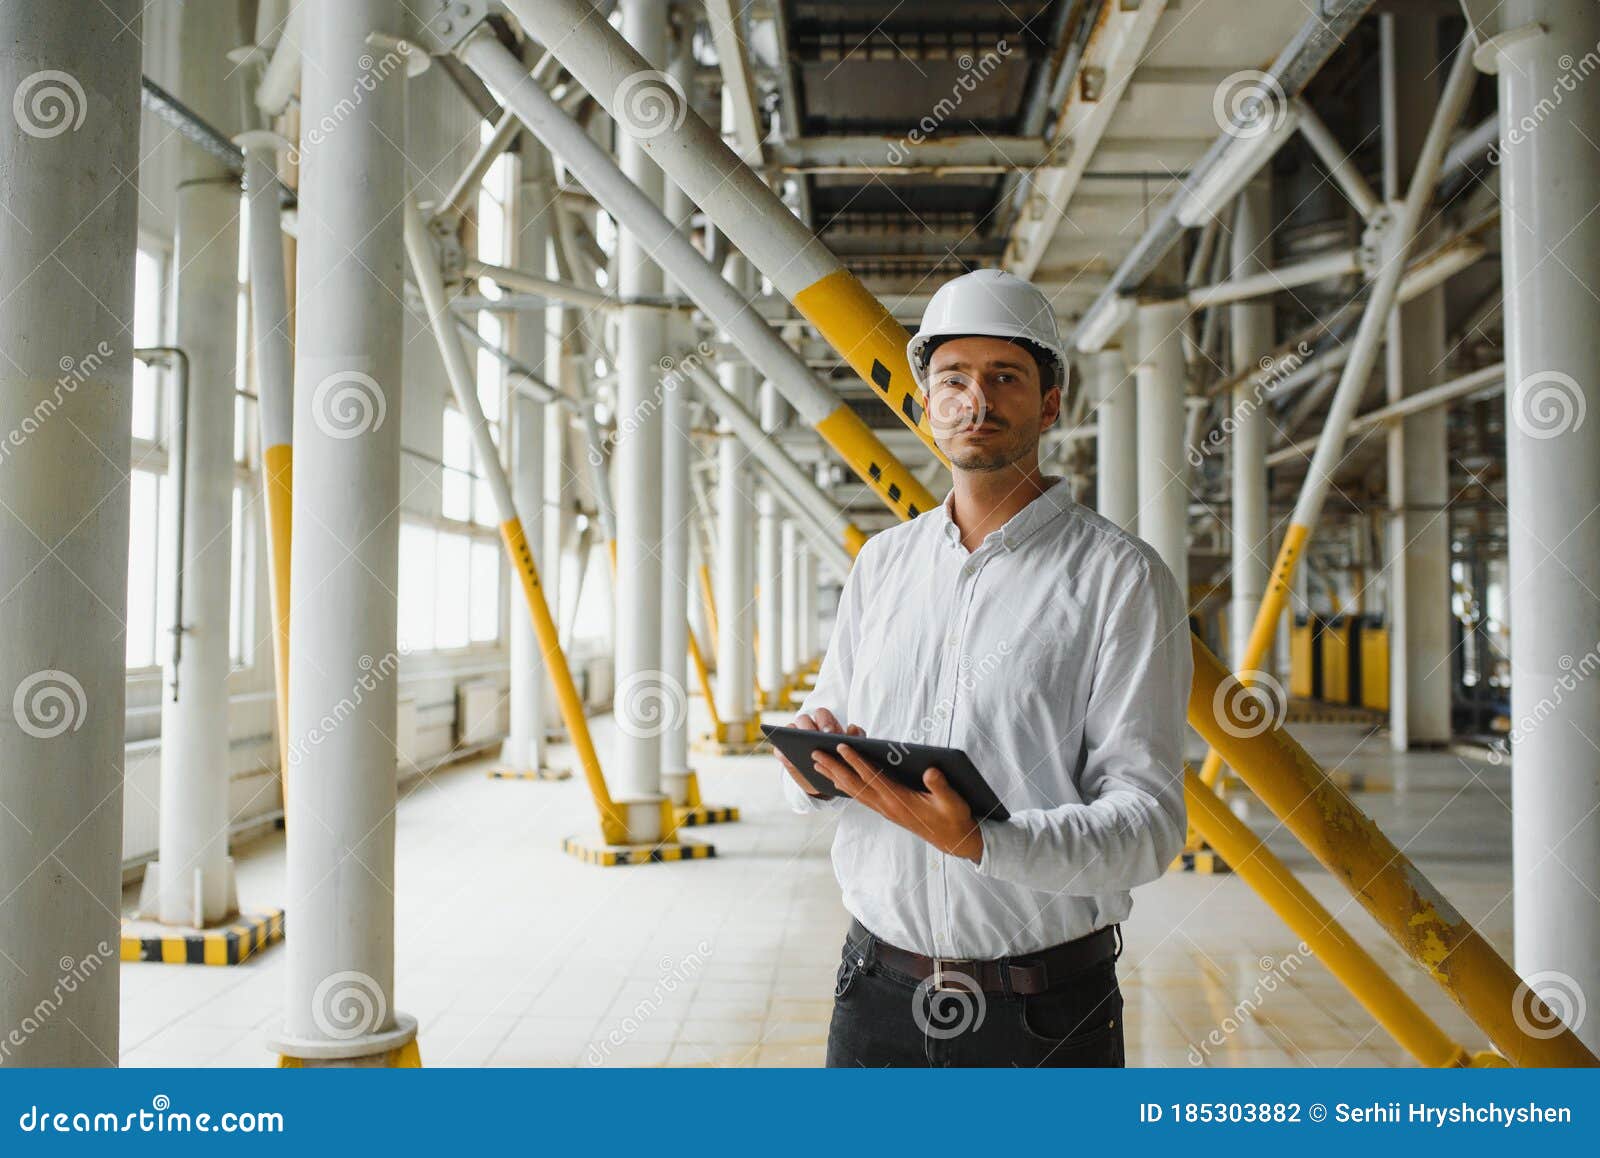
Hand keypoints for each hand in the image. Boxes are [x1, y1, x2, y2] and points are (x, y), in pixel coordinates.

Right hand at [776, 708, 861, 796]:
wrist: (824, 780)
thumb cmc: (837, 760)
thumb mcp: (849, 750)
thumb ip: (855, 739)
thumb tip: (853, 728)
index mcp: (823, 723)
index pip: (821, 714)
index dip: (825, 722)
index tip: (829, 733)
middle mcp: (806, 726)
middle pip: (804, 719)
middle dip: (809, 727)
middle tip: (815, 739)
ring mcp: (792, 738)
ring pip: (789, 730)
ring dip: (794, 736)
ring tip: (801, 750)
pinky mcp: (782, 752)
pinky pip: (779, 749)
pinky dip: (783, 753)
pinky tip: (790, 760)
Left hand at [813, 743, 984, 863]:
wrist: (954, 840)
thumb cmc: (954, 817)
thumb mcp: (953, 802)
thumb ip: (941, 787)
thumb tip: (931, 771)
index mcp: (900, 801)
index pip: (873, 777)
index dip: (857, 761)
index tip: (841, 746)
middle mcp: (887, 806)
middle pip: (855, 785)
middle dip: (834, 768)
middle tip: (814, 754)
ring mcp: (885, 810)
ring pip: (854, 791)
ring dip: (835, 776)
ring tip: (818, 764)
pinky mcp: (887, 811)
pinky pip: (860, 797)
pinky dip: (846, 786)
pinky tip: (837, 780)